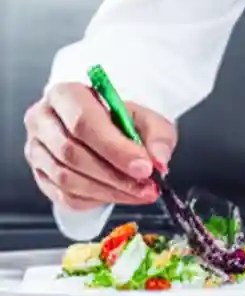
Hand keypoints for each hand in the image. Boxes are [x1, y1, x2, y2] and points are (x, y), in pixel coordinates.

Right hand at [23, 83, 175, 211]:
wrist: (108, 128)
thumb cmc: (124, 120)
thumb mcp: (149, 119)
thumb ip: (157, 137)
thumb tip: (158, 161)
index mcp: (66, 95)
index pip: (83, 122)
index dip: (115, 149)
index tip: (144, 167)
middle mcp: (43, 121)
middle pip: (72, 153)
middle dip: (115, 175)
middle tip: (147, 185)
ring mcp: (36, 150)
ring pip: (66, 179)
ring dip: (108, 191)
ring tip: (140, 192)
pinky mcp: (40, 176)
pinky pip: (64, 196)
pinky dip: (97, 200)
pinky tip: (120, 195)